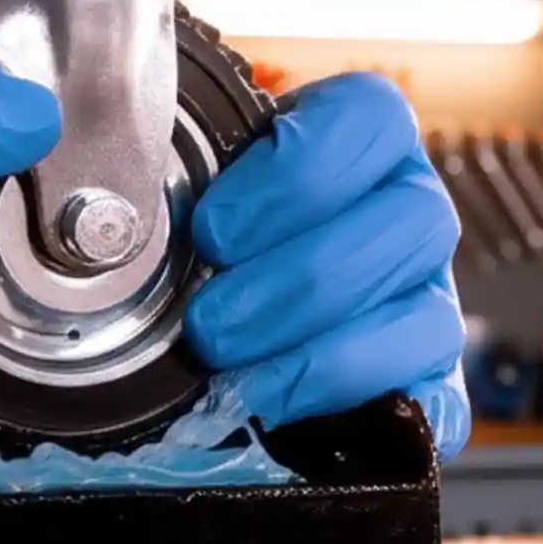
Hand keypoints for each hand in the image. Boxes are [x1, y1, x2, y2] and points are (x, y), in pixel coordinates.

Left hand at [186, 73, 470, 460]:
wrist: (236, 283)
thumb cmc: (218, 219)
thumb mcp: (194, 171)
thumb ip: (168, 161)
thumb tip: (100, 171)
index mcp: (365, 137)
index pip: (371, 118)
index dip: (295, 174)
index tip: (213, 229)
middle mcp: (410, 207)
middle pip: (407, 225)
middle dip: (295, 284)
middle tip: (209, 323)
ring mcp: (428, 292)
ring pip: (425, 318)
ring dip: (323, 357)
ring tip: (240, 379)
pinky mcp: (427, 373)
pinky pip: (441, 401)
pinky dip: (389, 416)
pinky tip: (336, 425)